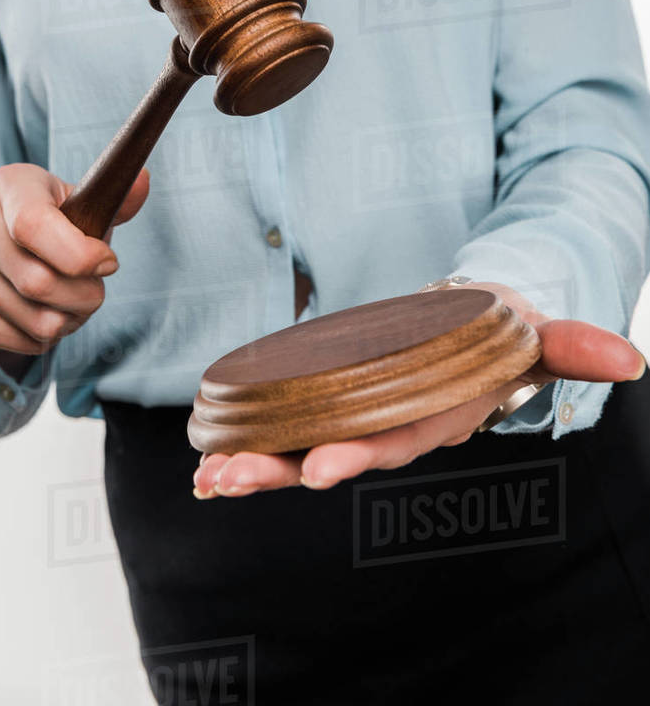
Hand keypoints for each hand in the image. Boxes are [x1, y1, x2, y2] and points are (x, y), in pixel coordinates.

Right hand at [0, 162, 148, 357]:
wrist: (15, 249)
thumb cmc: (63, 223)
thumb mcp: (89, 206)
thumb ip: (118, 200)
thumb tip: (142, 182)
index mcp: (11, 184)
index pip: (33, 225)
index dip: (78, 255)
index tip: (108, 264)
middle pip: (36, 281)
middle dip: (84, 296)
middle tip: (96, 291)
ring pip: (29, 318)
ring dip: (67, 322)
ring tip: (75, 306)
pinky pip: (8, 339)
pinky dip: (40, 340)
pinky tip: (47, 319)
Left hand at [193, 281, 646, 498]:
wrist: (472, 338)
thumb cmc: (500, 339)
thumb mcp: (538, 336)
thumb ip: (575, 347)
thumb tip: (633, 358)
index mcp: (436, 413)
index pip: (398, 440)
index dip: (361, 455)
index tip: (318, 470)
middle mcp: (392, 426)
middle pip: (334, 452)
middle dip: (282, 468)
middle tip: (229, 478)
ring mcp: (359, 418)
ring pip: (303, 448)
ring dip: (255, 463)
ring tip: (207, 476)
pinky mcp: (335, 404)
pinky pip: (291, 430)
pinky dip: (252, 444)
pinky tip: (207, 462)